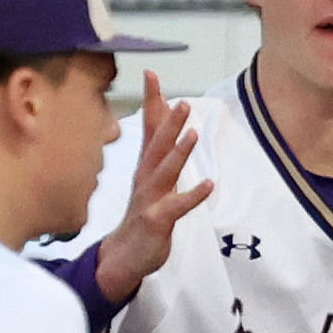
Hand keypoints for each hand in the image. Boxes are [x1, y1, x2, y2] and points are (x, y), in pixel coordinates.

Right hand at [94, 71, 214, 305]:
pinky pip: (177, 206)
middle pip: (156, 145)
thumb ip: (158, 154)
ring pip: (164, 172)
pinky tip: (209, 184)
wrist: (123, 257)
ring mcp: (149, 199)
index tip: (152, 74)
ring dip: (178, 153)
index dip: (152, 102)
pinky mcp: (157, 221)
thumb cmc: (142, 217)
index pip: (149, 129)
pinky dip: (193, 195)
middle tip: (181, 101)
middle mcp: (145, 179)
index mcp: (145, 168)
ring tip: (191, 134)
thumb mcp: (151, 182)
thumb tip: (166, 127)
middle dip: (168, 122)